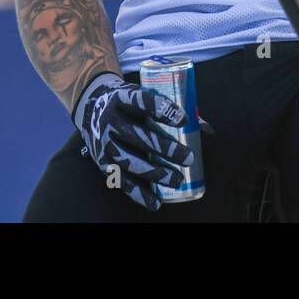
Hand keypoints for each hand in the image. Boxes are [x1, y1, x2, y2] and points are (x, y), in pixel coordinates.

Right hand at [72, 72, 195, 211]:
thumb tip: (207, 130)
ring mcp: (104, 141)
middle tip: (188, 157)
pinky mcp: (102, 161)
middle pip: (139, 136)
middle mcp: (111, 119)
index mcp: (123, 97)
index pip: (143, 101)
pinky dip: (138, 192)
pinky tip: (155, 202)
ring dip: (154, 173)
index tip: (184, 119)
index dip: (163, 109)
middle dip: (165, 148)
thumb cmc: (130, 103)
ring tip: (177, 179)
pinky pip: (120, 179)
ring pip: (130, 160)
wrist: (91, 106)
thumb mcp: (143, 96)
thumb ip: (172, 110)